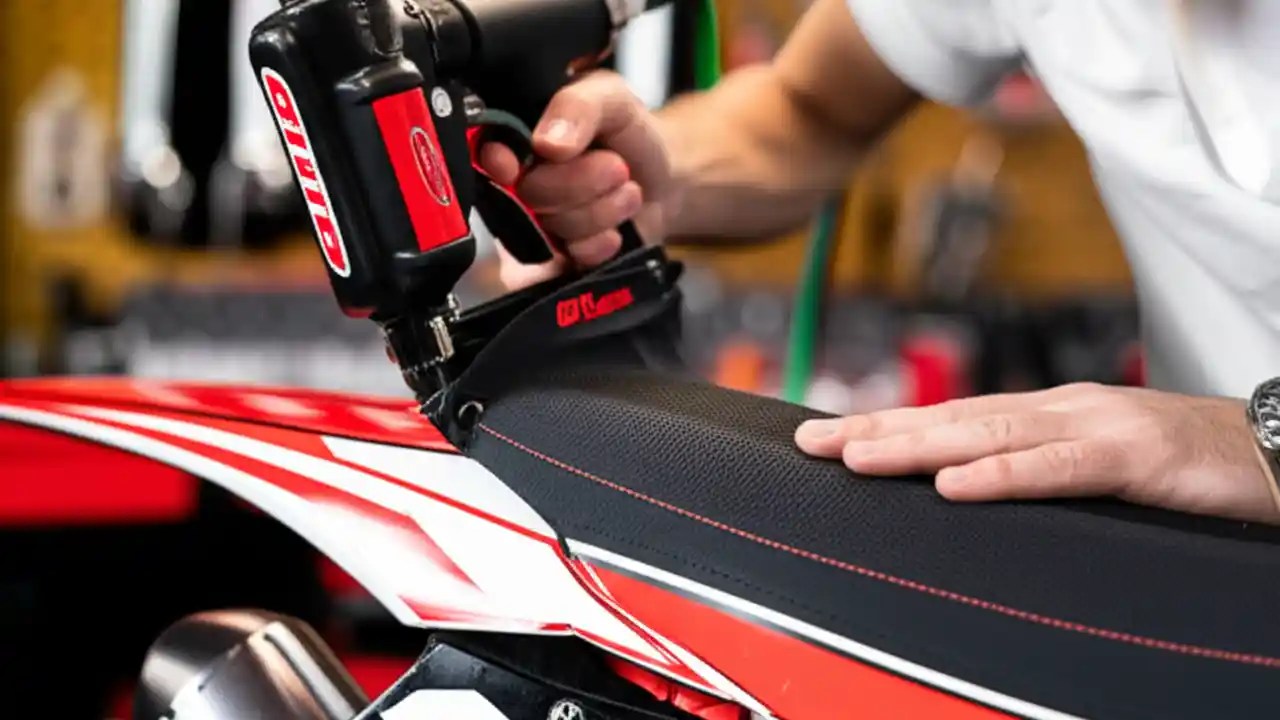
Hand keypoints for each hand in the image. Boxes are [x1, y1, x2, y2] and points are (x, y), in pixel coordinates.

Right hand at [478, 70, 679, 288]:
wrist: (664, 183)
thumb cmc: (627, 134)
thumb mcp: (611, 97)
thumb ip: (578, 106)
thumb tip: (547, 143)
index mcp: (514, 133)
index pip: (482, 149)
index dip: (498, 161)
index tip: (517, 165)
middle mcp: (511, 182)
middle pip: (525, 194)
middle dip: (581, 182)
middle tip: (616, 169)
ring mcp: (526, 225)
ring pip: (546, 230)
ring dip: (600, 211)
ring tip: (624, 192)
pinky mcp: (542, 265)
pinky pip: (547, 271)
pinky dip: (592, 250)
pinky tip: (612, 233)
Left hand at [794, 383, 1279, 523]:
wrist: (1274, 451)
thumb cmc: (1187, 463)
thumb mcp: (1097, 465)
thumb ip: (1039, 470)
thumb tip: (969, 487)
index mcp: (1048, 413)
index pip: (949, 418)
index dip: (886, 426)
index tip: (826, 439)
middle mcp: (1060, 409)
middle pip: (951, 419)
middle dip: (877, 430)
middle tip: (811, 444)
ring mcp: (1096, 426)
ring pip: (988, 434)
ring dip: (915, 446)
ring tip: (854, 458)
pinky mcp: (1133, 456)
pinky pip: (1056, 469)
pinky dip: (1001, 476)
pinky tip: (953, 486)